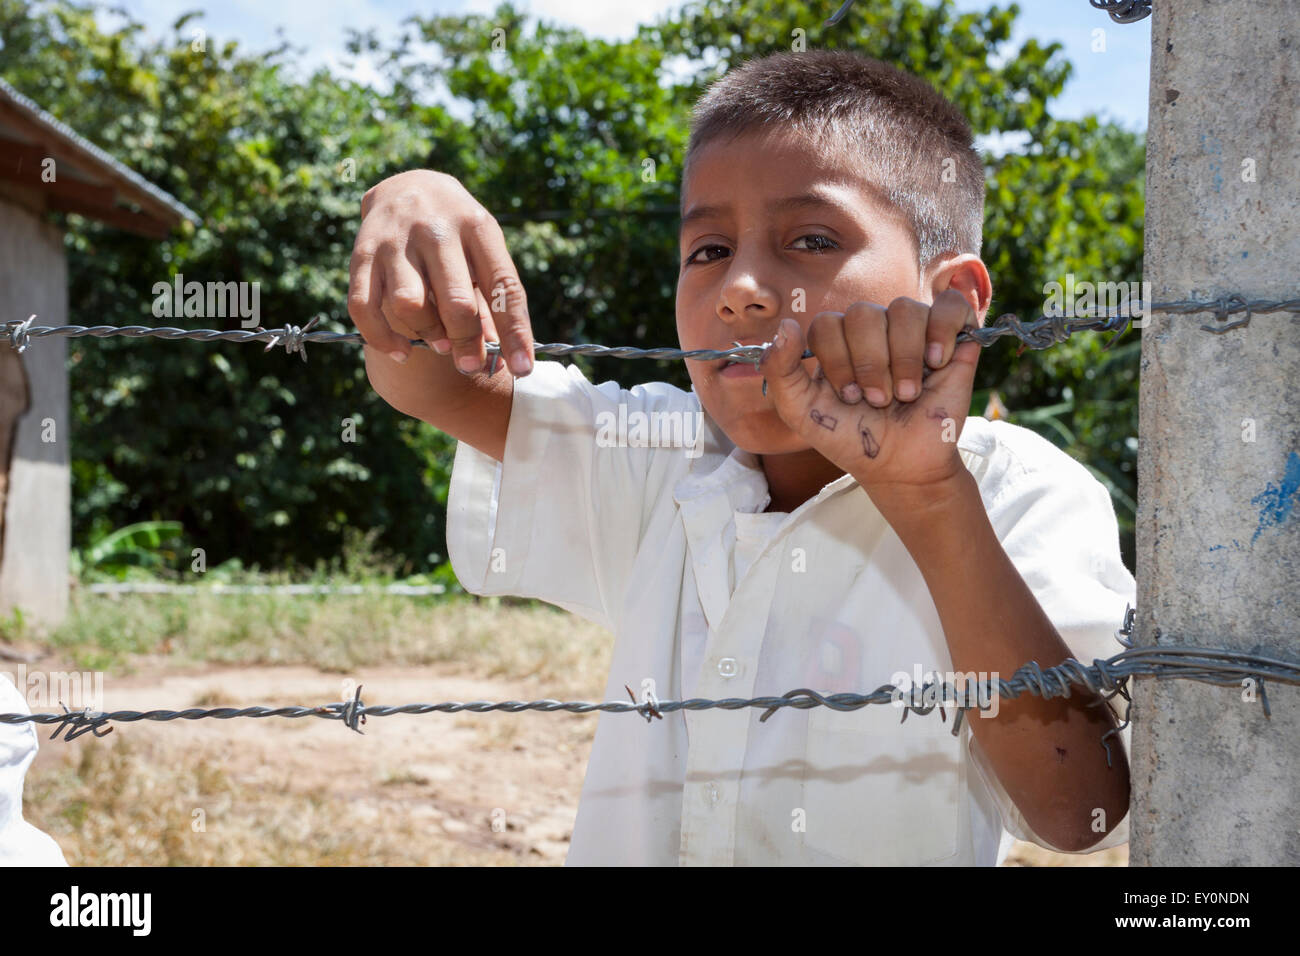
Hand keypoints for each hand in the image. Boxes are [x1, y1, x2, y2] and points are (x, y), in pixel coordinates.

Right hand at [347, 169, 533, 375]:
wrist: (408, 185)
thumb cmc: (457, 233)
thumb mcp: (482, 252)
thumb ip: (491, 302)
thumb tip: (501, 359)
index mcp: (478, 227)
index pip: (504, 286)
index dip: (515, 332)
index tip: (523, 368)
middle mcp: (437, 229)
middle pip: (456, 300)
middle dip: (466, 342)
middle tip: (470, 365)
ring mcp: (396, 239)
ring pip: (410, 304)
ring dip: (428, 334)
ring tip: (438, 344)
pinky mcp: (362, 252)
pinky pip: (364, 306)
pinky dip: (382, 338)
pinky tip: (400, 352)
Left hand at [758, 291, 981, 493]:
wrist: (900, 467)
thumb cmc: (850, 438)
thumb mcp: (800, 412)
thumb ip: (779, 370)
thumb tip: (786, 324)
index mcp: (836, 342)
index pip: (826, 323)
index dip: (835, 360)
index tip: (848, 397)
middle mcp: (874, 330)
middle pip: (863, 314)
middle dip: (868, 364)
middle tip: (877, 400)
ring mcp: (913, 331)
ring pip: (904, 309)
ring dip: (903, 358)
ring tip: (906, 394)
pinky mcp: (953, 338)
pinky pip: (950, 305)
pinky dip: (942, 330)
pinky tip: (936, 363)